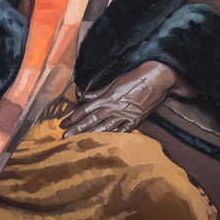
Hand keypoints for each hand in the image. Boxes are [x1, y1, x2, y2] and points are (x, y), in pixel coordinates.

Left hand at [61, 62, 186, 136]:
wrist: (156, 78)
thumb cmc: (135, 78)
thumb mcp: (114, 83)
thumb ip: (99, 92)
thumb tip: (85, 97)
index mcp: (108, 97)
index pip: (86, 109)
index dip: (74, 117)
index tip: (63, 124)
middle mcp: (114, 107)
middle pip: (92, 120)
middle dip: (77, 129)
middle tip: (65, 136)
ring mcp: (125, 115)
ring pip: (105, 128)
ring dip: (91, 135)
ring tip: (80, 142)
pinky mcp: (136, 120)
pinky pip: (123, 130)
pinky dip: (114, 136)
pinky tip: (105, 142)